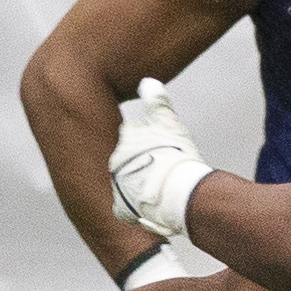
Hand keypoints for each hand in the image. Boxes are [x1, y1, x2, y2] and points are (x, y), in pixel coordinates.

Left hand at [109, 77, 214, 237]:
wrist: (176, 192)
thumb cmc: (175, 156)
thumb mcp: (168, 122)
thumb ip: (157, 101)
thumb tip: (147, 82)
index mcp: (125, 138)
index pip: (131, 134)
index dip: (148, 140)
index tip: (158, 146)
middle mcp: (114, 160)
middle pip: (127, 159)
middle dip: (140, 163)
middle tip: (160, 168)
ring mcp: (115, 184)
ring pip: (125, 182)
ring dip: (138, 184)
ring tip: (160, 187)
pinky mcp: (119, 207)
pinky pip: (123, 207)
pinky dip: (134, 206)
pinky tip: (149, 204)